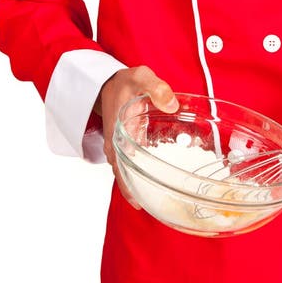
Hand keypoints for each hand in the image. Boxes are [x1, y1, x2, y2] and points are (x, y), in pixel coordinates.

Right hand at [94, 65, 178, 208]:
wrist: (109, 82)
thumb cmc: (123, 82)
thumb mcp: (139, 77)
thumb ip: (156, 87)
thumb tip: (172, 105)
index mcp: (116, 136)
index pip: (120, 170)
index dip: (129, 188)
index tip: (139, 203)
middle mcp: (117, 147)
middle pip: (126, 177)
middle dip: (139, 192)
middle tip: (160, 205)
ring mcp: (122, 147)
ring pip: (131, 172)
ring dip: (143, 184)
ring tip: (164, 197)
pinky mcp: (130, 144)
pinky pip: (135, 163)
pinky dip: (145, 172)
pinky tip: (162, 176)